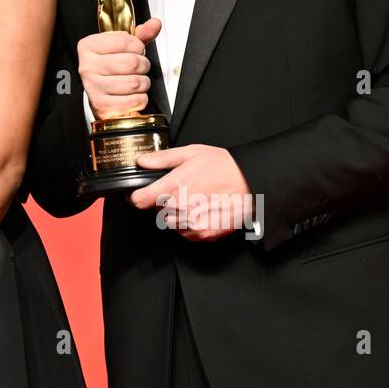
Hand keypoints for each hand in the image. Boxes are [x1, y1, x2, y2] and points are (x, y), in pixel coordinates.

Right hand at [78, 18, 161, 120]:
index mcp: (89, 46)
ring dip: (143, 83)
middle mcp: (88, 66)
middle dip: (143, 65)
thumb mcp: (122, 47)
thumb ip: (140, 35)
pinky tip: (133, 95)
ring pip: (135, 83)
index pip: (126, 41)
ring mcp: (93, 86)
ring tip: (136, 81)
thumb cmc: (111, 68)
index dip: (138, 47)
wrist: (100, 94)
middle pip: (132, 63)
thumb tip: (155, 24)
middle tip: (139, 68)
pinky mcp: (101, 105)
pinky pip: (134, 100)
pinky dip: (140, 99)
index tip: (135, 51)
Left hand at [127, 144, 253, 240]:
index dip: (135, 196)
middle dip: (160, 202)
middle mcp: (180, 208)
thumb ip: (162, 159)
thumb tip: (141, 161)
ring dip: (174, 214)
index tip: (139, 193)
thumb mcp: (191, 153)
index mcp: (173, 187)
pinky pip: (185, 232)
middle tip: (178, 190)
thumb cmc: (224, 166)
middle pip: (154, 211)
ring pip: (169, 223)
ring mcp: (192, 223)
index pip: (138, 201)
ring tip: (192, 199)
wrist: (252, 183)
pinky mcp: (204, 234)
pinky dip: (187, 224)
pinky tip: (200, 209)